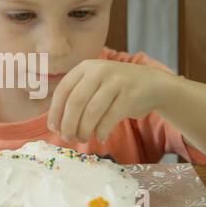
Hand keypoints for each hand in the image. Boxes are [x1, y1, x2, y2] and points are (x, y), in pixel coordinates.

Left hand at [46, 60, 169, 142]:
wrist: (152, 84)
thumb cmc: (116, 89)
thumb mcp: (94, 84)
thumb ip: (76, 98)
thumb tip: (55, 125)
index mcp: (85, 67)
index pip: (63, 90)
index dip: (55, 111)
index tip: (53, 128)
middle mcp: (99, 70)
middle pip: (76, 101)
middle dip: (68, 123)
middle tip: (67, 138)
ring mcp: (116, 81)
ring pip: (92, 111)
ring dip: (84, 130)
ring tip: (83, 139)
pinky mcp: (130, 95)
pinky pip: (110, 118)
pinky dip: (102, 131)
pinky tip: (100, 138)